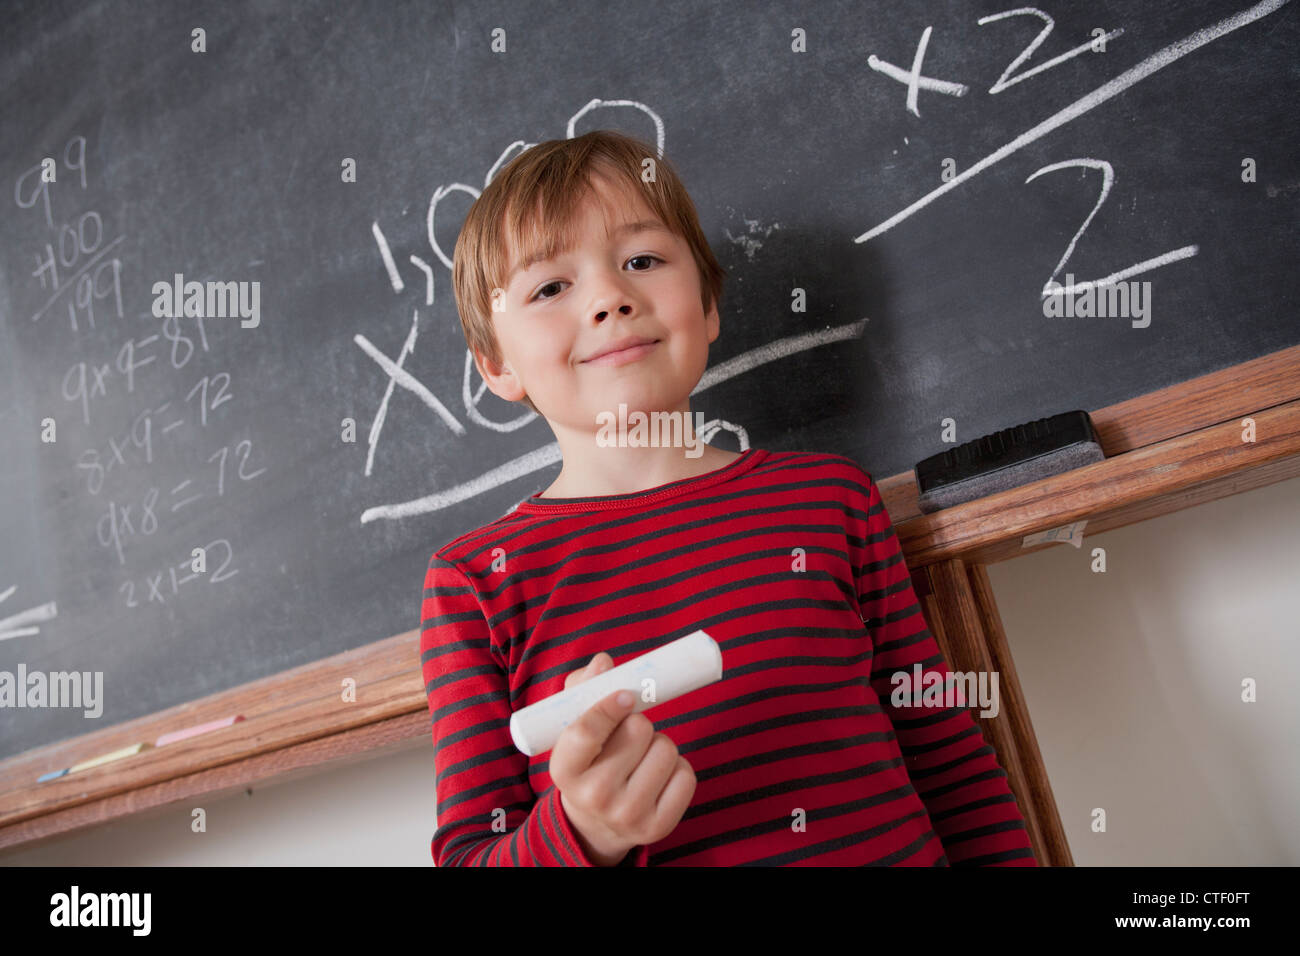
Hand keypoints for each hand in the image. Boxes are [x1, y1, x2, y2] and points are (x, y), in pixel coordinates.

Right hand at [550, 652, 696, 865]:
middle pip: (638, 730)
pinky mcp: (659, 827)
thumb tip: (603, 662)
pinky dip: (677, 767)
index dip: (609, 706)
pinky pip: (686, 775)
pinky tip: (657, 776)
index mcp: (564, 770)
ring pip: (666, 748)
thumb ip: (584, 690)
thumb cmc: (587, 762)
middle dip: (638, 723)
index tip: (625, 696)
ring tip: (641, 757)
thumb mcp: (572, 729)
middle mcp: (594, 797)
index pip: (586, 731)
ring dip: (659, 744)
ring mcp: (628, 815)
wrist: (596, 825)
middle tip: (628, 735)